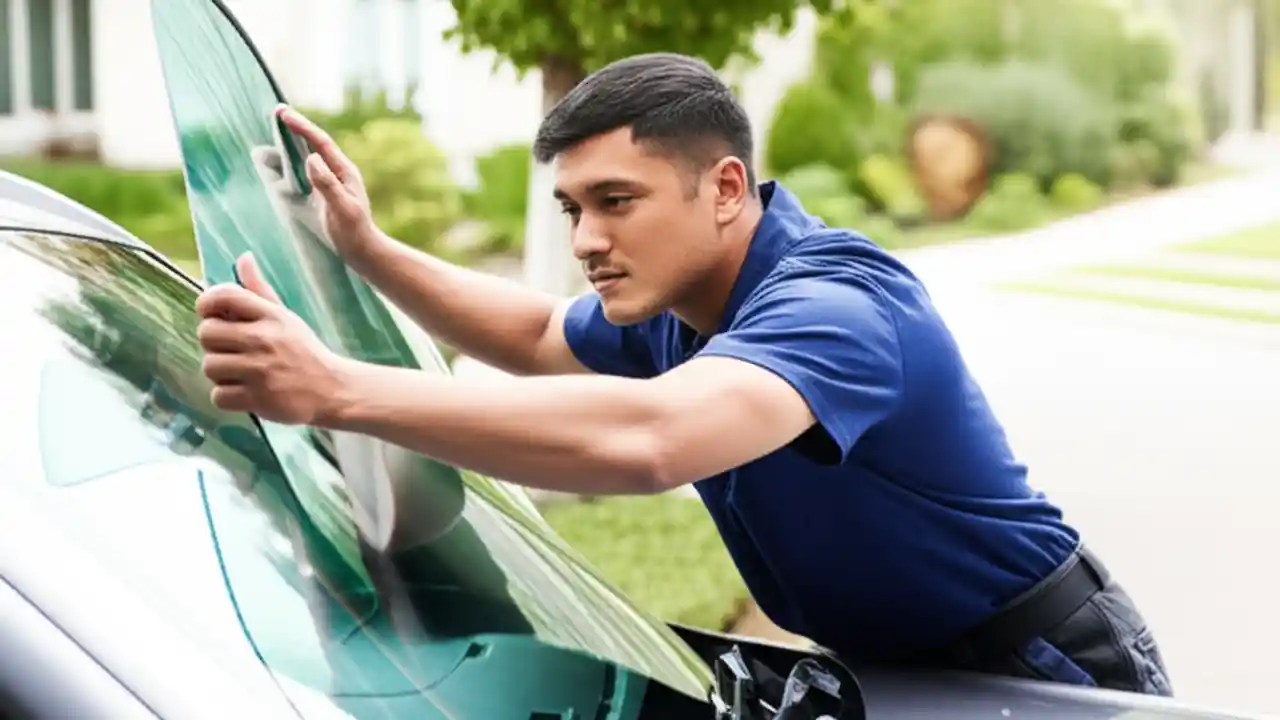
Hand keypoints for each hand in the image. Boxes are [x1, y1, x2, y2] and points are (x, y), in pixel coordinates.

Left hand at [195, 253, 349, 425]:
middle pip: (206, 333)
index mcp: (271, 316)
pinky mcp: (257, 399)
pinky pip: (218, 395)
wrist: (332, 391)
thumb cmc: (303, 352)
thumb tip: (243, 257)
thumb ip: (258, 290)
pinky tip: (246, 393)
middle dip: (214, 344)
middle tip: (232, 351)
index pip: (224, 295)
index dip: (207, 303)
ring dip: (221, 373)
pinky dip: (228, 398)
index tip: (212, 315)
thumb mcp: (285, 317)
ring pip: (210, 366)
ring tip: (242, 374)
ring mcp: (260, 370)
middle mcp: (264, 339)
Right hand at [274, 104, 379, 260]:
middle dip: (296, 128)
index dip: (302, 126)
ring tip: (274, 131)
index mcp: (344, 171)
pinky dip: (290, 162)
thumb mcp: (341, 208)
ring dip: (291, 143)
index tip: (284, 113)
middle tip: (278, 111)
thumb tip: (311, 158)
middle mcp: (337, 172)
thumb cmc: (353, 232)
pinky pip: (304, 171)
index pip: (321, 143)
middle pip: (314, 143)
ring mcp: (330, 182)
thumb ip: (327, 184)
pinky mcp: (322, 192)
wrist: (362, 251)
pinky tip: (278, 161)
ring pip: (308, 155)